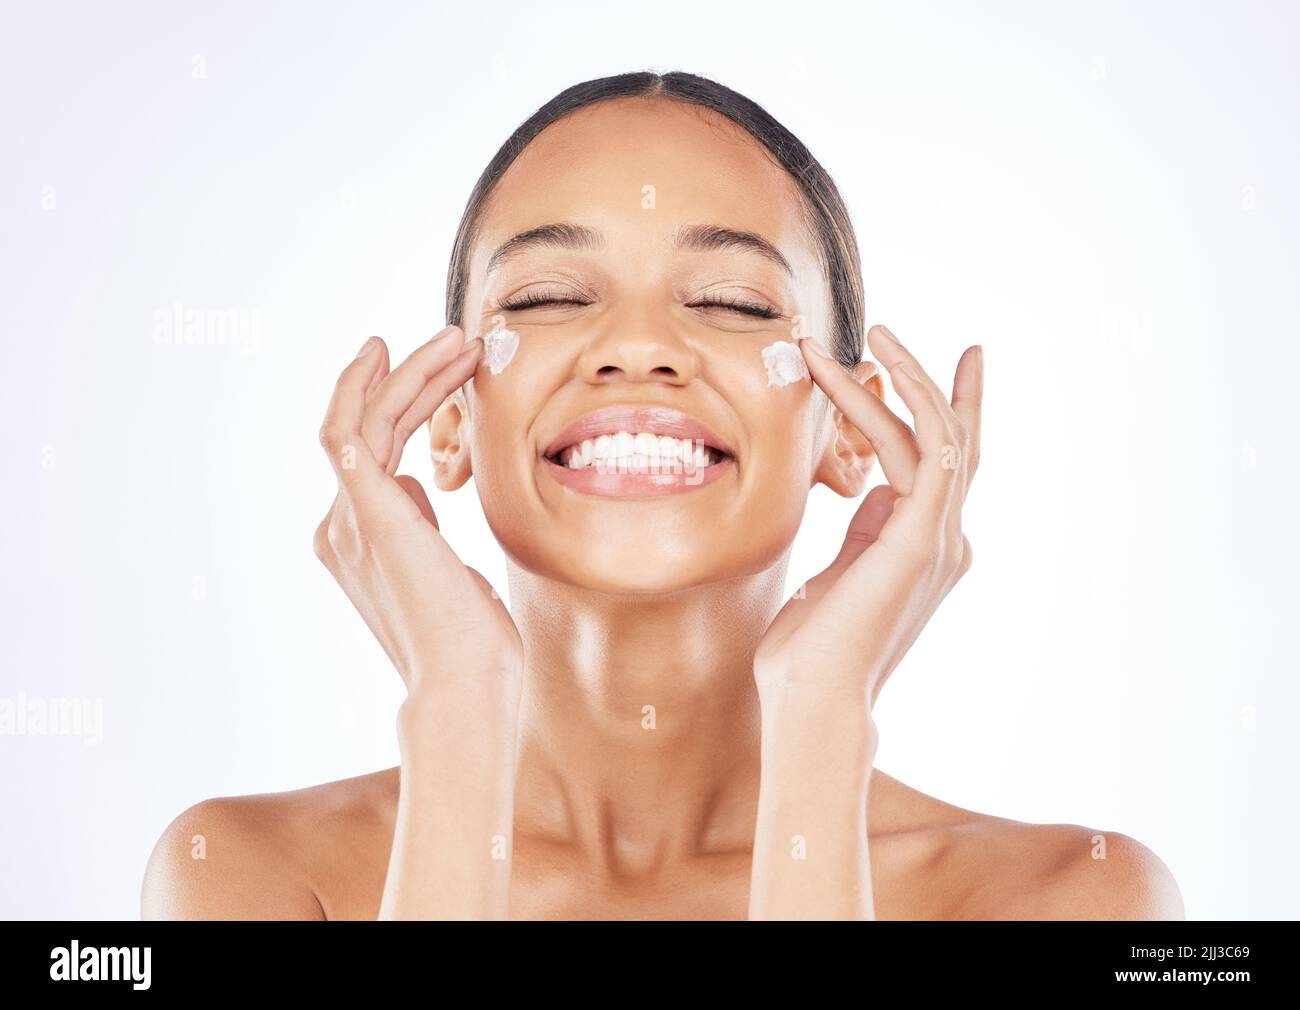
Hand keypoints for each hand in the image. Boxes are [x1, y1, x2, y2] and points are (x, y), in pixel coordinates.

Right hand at [313, 326, 523, 695]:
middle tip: (459, 341)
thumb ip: (422, 531)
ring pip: (364, 421)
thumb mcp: (450, 575)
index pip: (380, 454)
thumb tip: (418, 489)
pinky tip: (388, 352)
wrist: (466, 688)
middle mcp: (341, 529)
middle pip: (371, 430)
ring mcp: (347, 521)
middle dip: (415, 380)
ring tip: (456, 339)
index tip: (451, 373)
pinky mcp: (365, 514)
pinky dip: (364, 386)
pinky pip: (347, 432)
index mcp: (362, 543)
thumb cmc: (474, 647)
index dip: (414, 406)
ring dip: (408, 373)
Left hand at [753, 325, 982, 714]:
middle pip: (957, 444)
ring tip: (873, 332)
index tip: (928, 371)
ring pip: (938, 434)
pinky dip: (905, 400)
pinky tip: (875, 366)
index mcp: (925, 549)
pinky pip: (925, 448)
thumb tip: (872, 490)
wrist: (811, 696)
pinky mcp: (922, 537)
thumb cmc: (809, 648)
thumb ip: (864, 533)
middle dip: (945, 384)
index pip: (941, 468)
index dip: (940, 414)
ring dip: (905, 376)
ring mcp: (940, 538)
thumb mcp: (838, 574)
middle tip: (929, 338)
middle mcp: (945, 540)